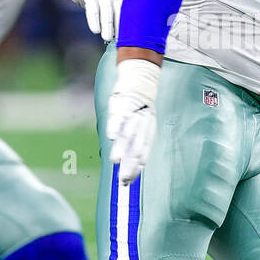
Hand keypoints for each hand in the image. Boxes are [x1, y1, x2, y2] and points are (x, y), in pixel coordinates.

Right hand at [51, 0, 122, 41]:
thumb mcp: (106, 2)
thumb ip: (112, 15)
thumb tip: (115, 37)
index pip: (126, 12)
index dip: (127, 26)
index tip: (128, 40)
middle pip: (119, 10)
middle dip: (119, 26)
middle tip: (120, 42)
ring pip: (106, 8)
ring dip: (107, 24)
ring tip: (106, 38)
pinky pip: (92, 8)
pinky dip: (94, 19)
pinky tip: (95, 30)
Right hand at [105, 58, 159, 183]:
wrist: (140, 78)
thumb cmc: (139, 106)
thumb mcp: (143, 124)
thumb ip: (136, 142)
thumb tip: (131, 165)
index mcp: (148, 130)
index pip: (143, 152)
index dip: (136, 167)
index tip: (128, 181)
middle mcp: (142, 124)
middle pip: (136, 147)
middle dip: (129, 164)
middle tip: (122, 180)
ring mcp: (132, 114)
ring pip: (127, 133)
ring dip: (121, 148)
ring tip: (115, 161)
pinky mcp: (122, 104)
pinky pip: (118, 116)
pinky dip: (115, 125)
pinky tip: (111, 136)